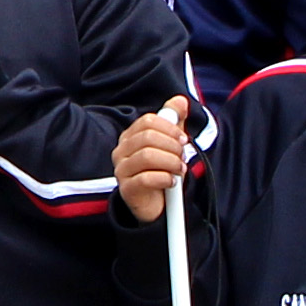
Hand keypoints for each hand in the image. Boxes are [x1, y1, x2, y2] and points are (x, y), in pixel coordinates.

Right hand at [114, 97, 196, 222]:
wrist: (155, 204)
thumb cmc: (160, 170)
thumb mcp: (170, 144)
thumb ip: (174, 121)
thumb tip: (180, 100)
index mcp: (129, 137)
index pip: (148, 121)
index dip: (170, 128)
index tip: (183, 139)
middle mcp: (121, 151)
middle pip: (147, 137)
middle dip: (172, 146)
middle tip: (183, 156)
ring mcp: (121, 170)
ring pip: (147, 156)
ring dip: (171, 162)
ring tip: (180, 169)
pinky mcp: (126, 189)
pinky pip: (146, 179)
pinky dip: (164, 178)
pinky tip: (172, 182)